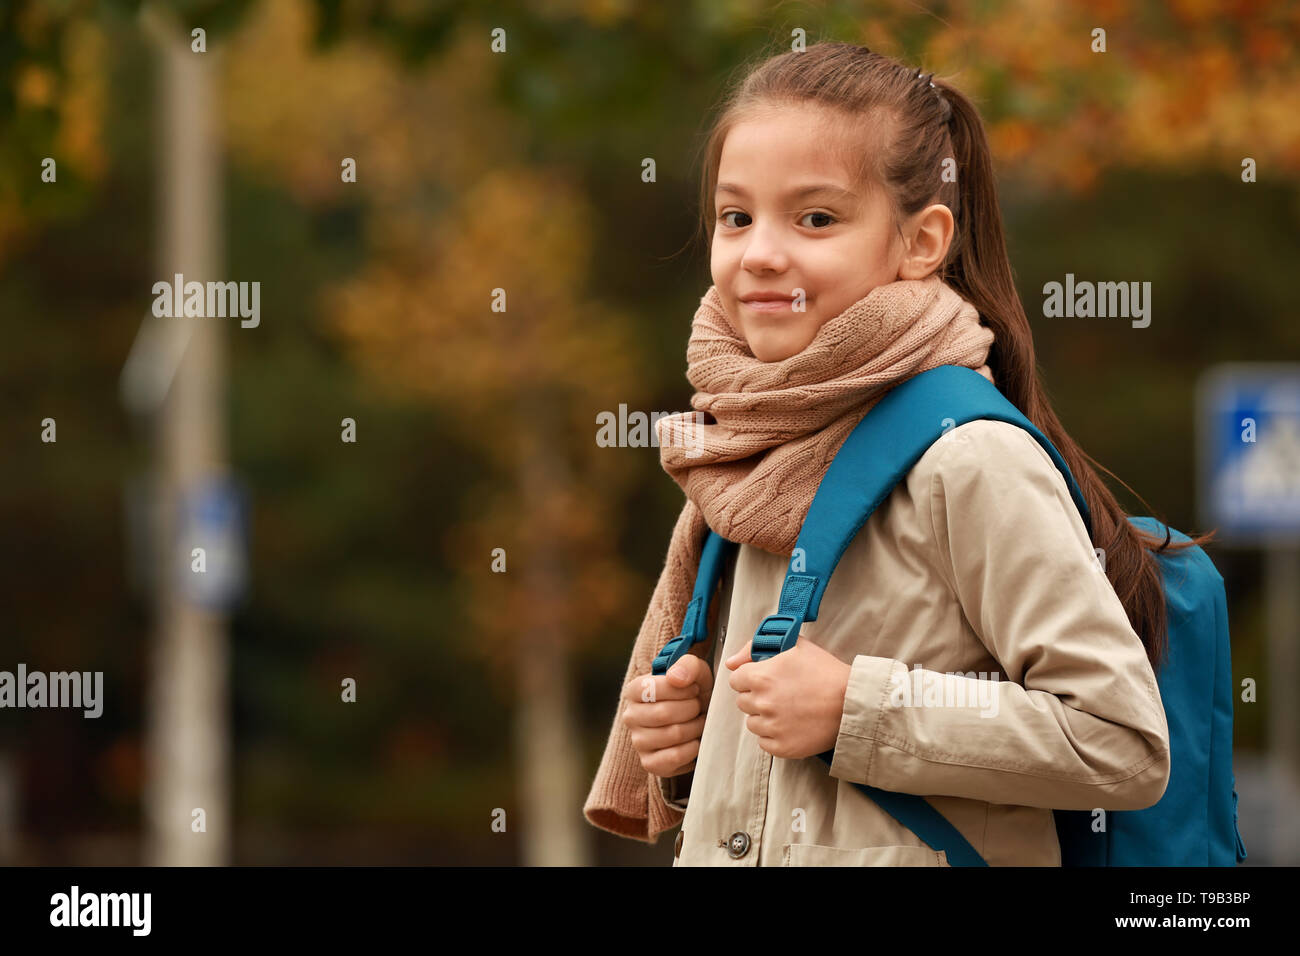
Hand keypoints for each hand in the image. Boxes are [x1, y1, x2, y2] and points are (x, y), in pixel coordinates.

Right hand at [621, 653, 713, 776]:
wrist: (702, 718)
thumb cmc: (694, 693)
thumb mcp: (696, 672)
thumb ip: (687, 665)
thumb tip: (675, 678)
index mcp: (634, 690)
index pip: (652, 688)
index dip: (682, 689)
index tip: (693, 689)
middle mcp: (630, 716)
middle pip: (664, 713)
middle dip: (692, 709)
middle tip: (699, 707)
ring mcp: (638, 742)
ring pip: (673, 734)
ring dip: (695, 727)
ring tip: (698, 722)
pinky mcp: (650, 763)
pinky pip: (675, 757)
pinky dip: (693, 748)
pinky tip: (694, 740)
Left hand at [726, 634, 851, 759]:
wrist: (853, 702)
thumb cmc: (825, 671)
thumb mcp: (794, 645)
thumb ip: (755, 647)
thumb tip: (731, 663)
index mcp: (761, 677)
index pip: (736, 680)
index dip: (750, 678)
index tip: (765, 680)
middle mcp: (762, 703)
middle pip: (743, 702)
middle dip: (757, 697)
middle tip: (780, 694)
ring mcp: (772, 727)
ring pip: (752, 723)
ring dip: (765, 717)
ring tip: (788, 710)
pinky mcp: (782, 747)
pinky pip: (765, 743)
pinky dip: (774, 736)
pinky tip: (791, 725)